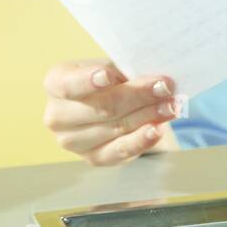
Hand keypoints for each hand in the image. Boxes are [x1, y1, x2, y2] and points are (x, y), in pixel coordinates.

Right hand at [43, 60, 178, 165]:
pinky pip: (121, 150)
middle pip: (103, 107)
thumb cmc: (109, 82)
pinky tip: (157, 130)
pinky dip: (142, 140)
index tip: (108, 76)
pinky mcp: (94, 158)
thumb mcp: (111, 68)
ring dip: (149, 115)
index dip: (88, 80)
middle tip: (166, 87)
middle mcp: (57, 115)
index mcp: (56, 84)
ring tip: (171, 106)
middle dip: (139, 96)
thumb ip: (125, 73)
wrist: (109, 106)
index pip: (69, 84)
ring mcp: (73, 141)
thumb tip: (156, 83)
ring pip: (117, 127)